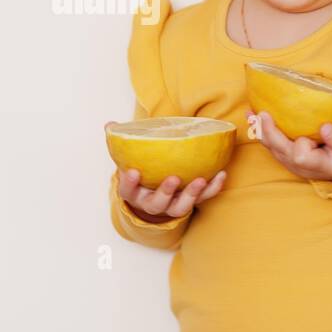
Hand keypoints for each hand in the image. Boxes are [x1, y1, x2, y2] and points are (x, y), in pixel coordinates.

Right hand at [105, 120, 226, 220]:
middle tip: (174, 178)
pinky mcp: (191, 202)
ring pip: (181, 207)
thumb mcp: (127, 160)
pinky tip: (221, 174)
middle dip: (166, 192)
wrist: (153, 193)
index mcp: (134, 194)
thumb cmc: (141, 171)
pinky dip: (213, 188)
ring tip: (201, 179)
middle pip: (157, 204)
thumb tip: (110, 123)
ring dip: (192, 194)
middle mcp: (152, 203)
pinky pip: (204, 198)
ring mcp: (172, 206)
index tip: (131, 172)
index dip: (128, 183)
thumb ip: (120, 142)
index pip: (127, 191)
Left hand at [249, 110, 331, 182]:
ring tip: (250, 113)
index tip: (316, 129)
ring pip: (270, 146)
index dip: (302, 143)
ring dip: (260, 129)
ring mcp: (289, 161)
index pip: (301, 155)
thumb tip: (325, 127)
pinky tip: (253, 116)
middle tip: (262, 113)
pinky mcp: (286, 154)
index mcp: (315, 164)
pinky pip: (270, 142)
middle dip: (268, 132)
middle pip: (279, 149)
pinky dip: (261, 129)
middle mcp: (298, 165)